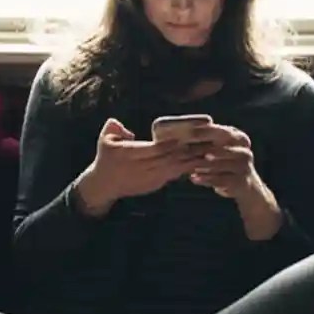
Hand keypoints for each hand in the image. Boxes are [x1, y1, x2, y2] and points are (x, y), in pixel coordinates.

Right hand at [74, 118, 208, 214]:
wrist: (104, 185)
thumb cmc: (105, 158)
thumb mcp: (104, 139)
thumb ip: (114, 127)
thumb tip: (125, 128)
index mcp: (130, 154)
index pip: (154, 148)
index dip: (171, 144)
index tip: (185, 137)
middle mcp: (142, 167)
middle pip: (169, 159)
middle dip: (188, 151)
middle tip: (206, 142)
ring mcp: (149, 178)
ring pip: (174, 169)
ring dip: (191, 162)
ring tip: (208, 153)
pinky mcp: (155, 185)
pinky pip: (173, 176)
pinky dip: (186, 170)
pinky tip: (200, 163)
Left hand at [188, 123, 261, 198]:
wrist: (244, 184)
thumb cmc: (224, 160)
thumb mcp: (219, 146)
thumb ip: (207, 139)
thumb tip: (184, 132)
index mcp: (240, 138)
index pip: (222, 132)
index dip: (204, 132)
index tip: (185, 133)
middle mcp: (245, 152)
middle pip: (221, 149)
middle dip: (201, 150)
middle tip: (184, 151)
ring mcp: (245, 168)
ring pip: (220, 165)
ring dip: (202, 166)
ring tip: (186, 166)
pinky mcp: (241, 183)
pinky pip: (220, 180)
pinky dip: (205, 179)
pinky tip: (193, 178)